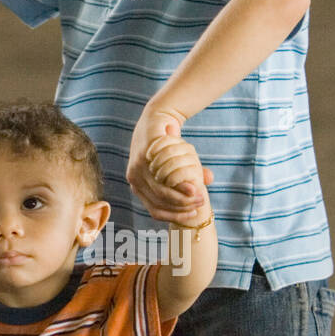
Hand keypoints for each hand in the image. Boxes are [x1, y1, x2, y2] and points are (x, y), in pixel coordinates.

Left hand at [126, 108, 213, 222]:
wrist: (159, 117)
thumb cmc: (167, 146)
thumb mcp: (175, 166)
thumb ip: (185, 183)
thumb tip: (200, 200)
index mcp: (137, 185)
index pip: (155, 210)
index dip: (174, 216)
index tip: (192, 217)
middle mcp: (133, 178)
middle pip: (159, 203)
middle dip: (182, 208)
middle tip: (201, 205)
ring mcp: (136, 168)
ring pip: (161, 193)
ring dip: (182, 198)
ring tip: (199, 197)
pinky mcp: (144, 158)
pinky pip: (163, 179)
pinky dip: (179, 186)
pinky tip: (192, 187)